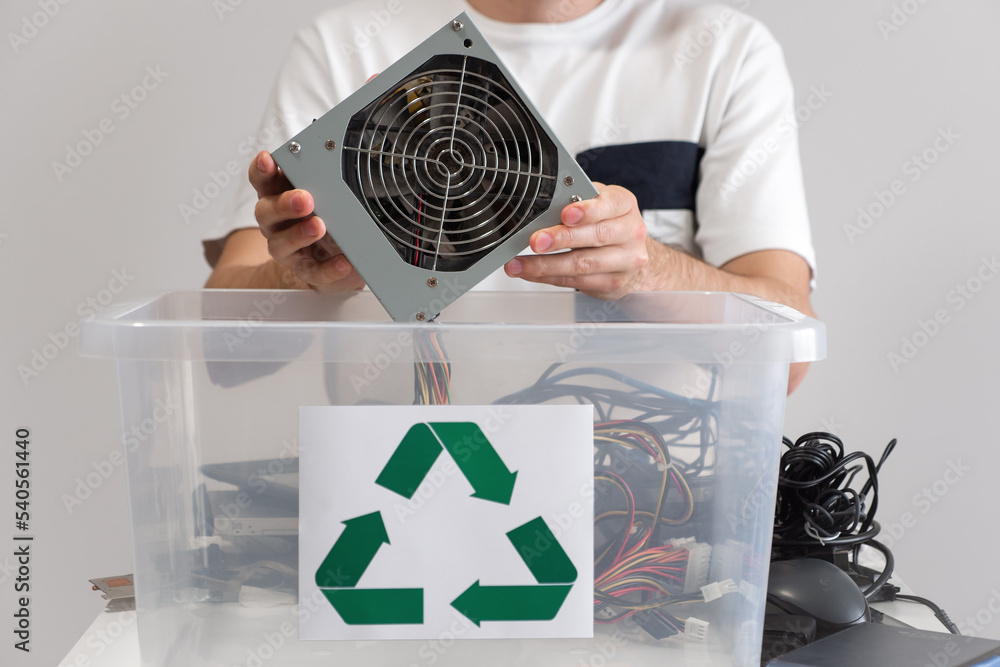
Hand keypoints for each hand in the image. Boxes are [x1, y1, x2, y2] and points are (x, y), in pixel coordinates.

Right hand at [249, 150, 364, 291]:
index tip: (267, 159)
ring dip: (299, 234)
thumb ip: (323, 181)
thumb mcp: (325, 196)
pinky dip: (328, 268)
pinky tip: (342, 262)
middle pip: (266, 212)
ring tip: (319, 227)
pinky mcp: (304, 269)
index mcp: (278, 196)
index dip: (262, 170)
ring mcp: (286, 248)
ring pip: (281, 243)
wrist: (333, 258)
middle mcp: (275, 222)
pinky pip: (313, 271)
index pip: (263, 180)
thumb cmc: (324, 217)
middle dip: (284, 204)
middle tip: (304, 199)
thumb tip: (335, 161)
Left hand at [504, 183, 650, 298]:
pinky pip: (576, 281)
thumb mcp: (598, 203)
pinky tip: (531, 273)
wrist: (632, 255)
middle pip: (596, 236)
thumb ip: (576, 201)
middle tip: (535, 241)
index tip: (565, 214)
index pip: (609, 205)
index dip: (587, 210)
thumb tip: (540, 207)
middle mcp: (631, 232)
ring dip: (546, 265)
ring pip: (583, 264)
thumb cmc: (609, 223)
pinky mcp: (613, 283)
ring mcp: (625, 261)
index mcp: (624, 205)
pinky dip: (548, 277)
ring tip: (519, 264)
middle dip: (561, 239)